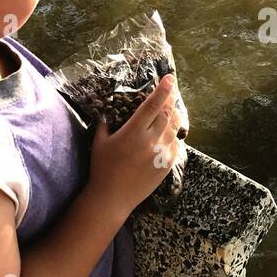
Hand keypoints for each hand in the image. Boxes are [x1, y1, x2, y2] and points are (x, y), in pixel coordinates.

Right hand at [87, 74, 182, 212]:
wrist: (113, 198)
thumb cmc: (102, 168)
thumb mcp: (100, 142)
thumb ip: (105, 123)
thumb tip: (107, 109)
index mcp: (133, 132)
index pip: (153, 105)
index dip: (163, 89)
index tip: (170, 78)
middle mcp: (150, 141)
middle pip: (167, 114)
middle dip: (169, 101)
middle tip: (169, 94)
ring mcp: (161, 153)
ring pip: (174, 128)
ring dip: (173, 117)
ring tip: (169, 112)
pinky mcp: (167, 165)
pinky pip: (176, 144)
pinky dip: (173, 136)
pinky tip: (167, 134)